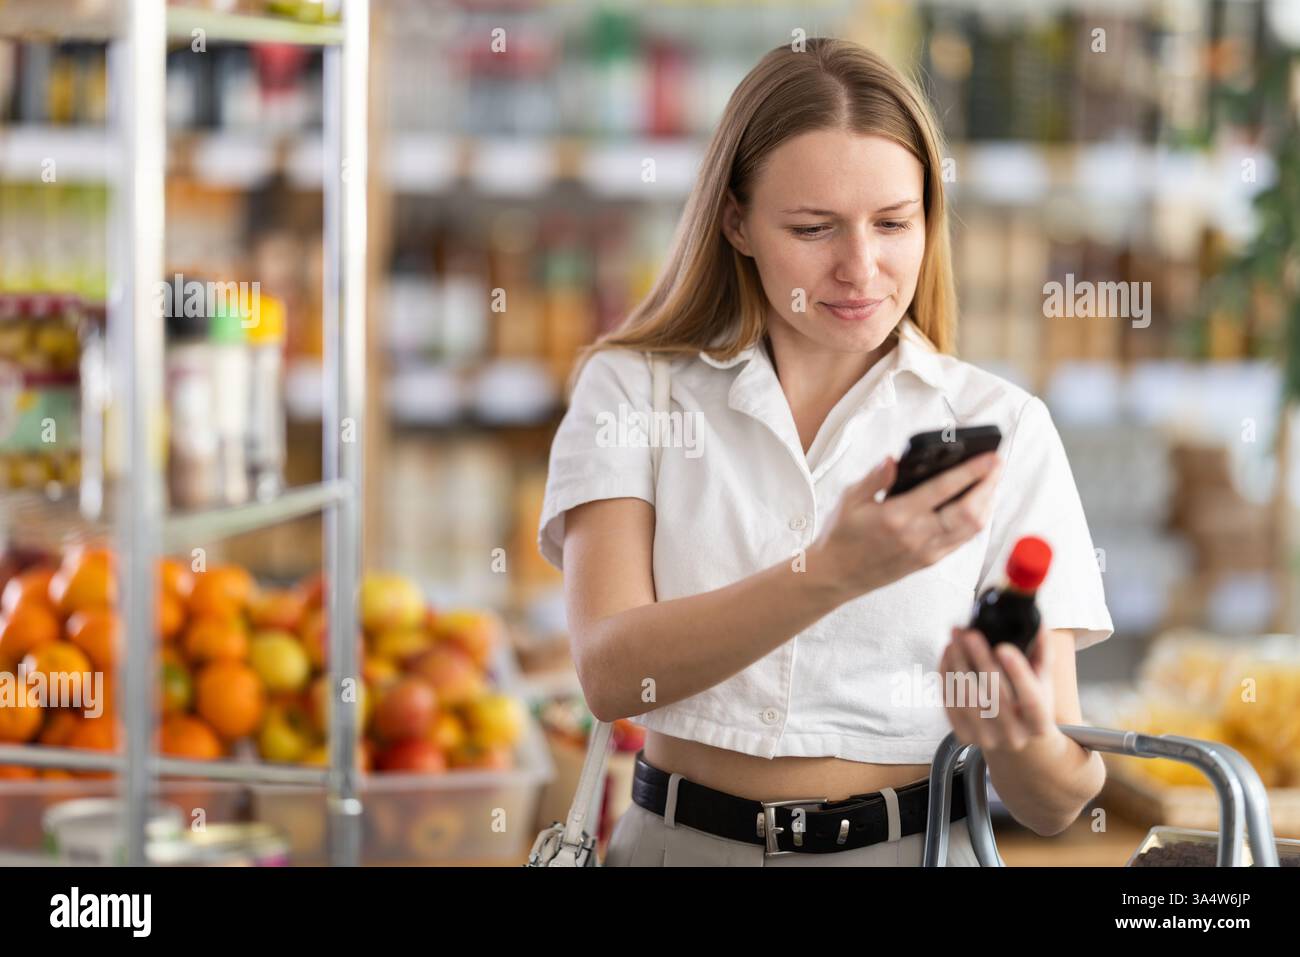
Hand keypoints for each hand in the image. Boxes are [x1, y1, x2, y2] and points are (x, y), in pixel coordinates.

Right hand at [809, 451, 1001, 600]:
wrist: (836, 575)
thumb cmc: (841, 535)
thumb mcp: (850, 499)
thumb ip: (875, 478)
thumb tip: (894, 459)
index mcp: (897, 516)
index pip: (943, 490)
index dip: (972, 471)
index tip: (990, 457)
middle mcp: (917, 536)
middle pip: (970, 512)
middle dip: (989, 486)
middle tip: (996, 465)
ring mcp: (927, 551)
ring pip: (973, 529)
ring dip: (987, 503)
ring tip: (991, 482)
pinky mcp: (930, 561)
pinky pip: (963, 540)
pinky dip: (977, 521)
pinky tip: (978, 505)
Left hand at [938, 622, 1058, 753]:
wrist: (1013, 736)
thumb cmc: (1029, 702)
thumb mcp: (1042, 681)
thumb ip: (1041, 652)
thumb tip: (1038, 621)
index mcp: (1039, 724)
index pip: (1030, 700)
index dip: (1017, 673)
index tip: (1003, 647)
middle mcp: (1013, 736)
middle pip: (994, 696)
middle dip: (979, 660)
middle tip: (969, 633)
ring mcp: (986, 739)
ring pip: (967, 697)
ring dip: (957, 663)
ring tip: (955, 639)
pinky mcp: (963, 736)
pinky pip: (950, 701)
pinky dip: (946, 674)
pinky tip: (948, 654)